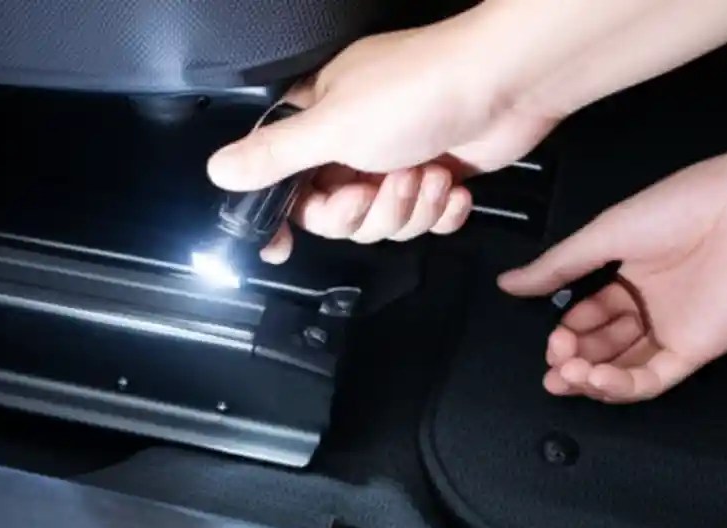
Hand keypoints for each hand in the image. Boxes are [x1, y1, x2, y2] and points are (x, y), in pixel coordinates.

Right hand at [207, 14, 563, 261]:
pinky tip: (450, 186)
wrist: (508, 82)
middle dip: (362, 212)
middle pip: (334, 215)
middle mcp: (352, 141)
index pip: (282, 183)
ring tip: (424, 175)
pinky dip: (439, 211)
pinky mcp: (435, 174)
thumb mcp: (332, 126)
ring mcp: (395, 158)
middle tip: (376, 185)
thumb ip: (273, 157)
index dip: (281, 217)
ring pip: (382, 223)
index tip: (281, 246)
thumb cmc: (422, 87)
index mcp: (317, 120)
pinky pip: (423, 220)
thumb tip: (219, 171)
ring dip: (407, 209)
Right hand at [497, 157, 726, 403]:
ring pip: (623, 369)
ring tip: (569, 374)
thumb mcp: (603, 236)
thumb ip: (555, 267)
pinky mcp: (695, 351)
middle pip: (602, 346)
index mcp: (630, 275)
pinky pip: (652, 379)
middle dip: (573, 359)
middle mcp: (651, 307)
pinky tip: (596, 379)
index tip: (550, 343)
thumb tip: (506, 284)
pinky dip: (621, 385)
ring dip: (591, 378)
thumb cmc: (678, 211)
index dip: (566, 333)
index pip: (589, 316)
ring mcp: (673, 331)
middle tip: (555, 364)